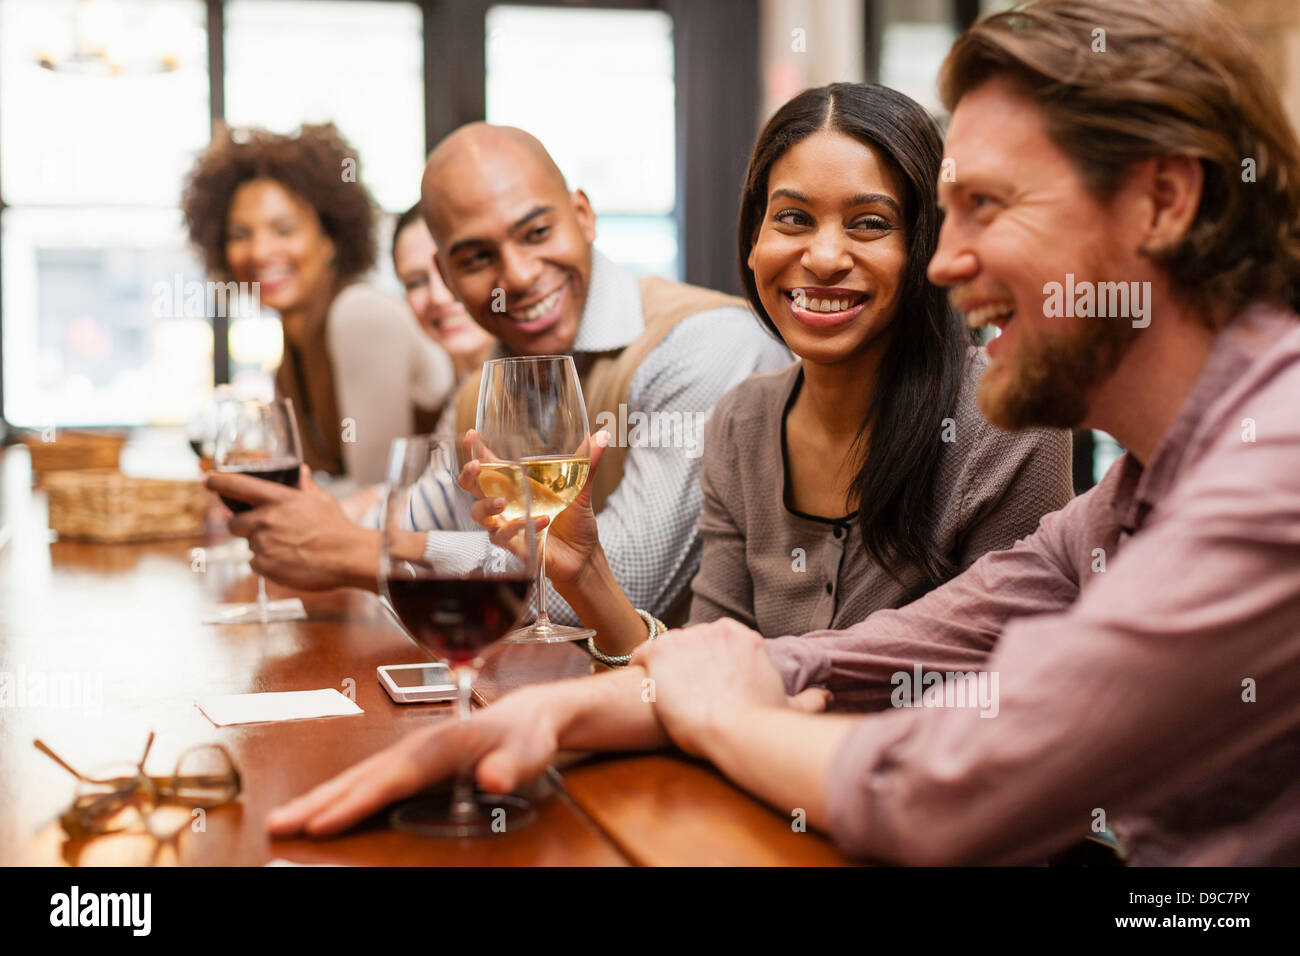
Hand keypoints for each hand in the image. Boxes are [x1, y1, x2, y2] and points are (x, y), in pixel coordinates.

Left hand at [204, 465, 377, 591]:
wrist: (349, 557)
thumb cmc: (338, 528)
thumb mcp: (322, 500)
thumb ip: (304, 486)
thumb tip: (301, 472)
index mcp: (278, 499)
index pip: (238, 486)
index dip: (218, 482)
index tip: (207, 480)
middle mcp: (266, 520)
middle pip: (235, 523)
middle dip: (245, 527)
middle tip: (269, 531)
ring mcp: (263, 545)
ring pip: (250, 546)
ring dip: (263, 547)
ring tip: (290, 549)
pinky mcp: (265, 567)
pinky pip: (257, 564)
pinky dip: (269, 564)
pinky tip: (290, 561)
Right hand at [265, 687, 562, 836]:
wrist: (527, 714)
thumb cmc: (525, 736)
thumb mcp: (529, 752)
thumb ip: (510, 766)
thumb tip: (491, 779)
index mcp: (442, 744)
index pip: (394, 779)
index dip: (357, 801)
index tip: (323, 822)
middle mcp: (417, 745)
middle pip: (362, 776)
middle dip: (319, 800)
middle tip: (280, 822)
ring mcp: (408, 751)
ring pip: (357, 775)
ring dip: (319, 796)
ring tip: (282, 817)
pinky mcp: (407, 759)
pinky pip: (365, 777)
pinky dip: (337, 792)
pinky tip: (317, 807)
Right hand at [461, 429, 609, 586]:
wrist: (584, 556)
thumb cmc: (576, 521)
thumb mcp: (582, 489)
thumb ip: (587, 463)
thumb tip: (604, 436)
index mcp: (517, 485)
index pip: (490, 465)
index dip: (476, 450)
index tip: (472, 435)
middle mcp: (507, 504)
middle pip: (473, 487)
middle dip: (469, 475)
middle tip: (476, 467)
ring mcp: (507, 525)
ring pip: (479, 514)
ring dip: (486, 505)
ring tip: (501, 502)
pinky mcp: (513, 545)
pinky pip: (504, 536)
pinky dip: (520, 527)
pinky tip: (542, 521)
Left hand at [632, 618, 831, 757]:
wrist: (735, 731)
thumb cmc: (764, 724)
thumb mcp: (792, 708)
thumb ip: (809, 698)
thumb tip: (825, 696)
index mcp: (745, 638)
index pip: (718, 641)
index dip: (710, 663)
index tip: (707, 683)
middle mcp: (716, 630)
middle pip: (693, 641)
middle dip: (688, 663)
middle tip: (685, 691)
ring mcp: (687, 638)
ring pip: (667, 647)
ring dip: (664, 666)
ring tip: (661, 691)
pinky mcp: (661, 652)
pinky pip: (641, 652)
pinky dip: (639, 666)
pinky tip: (641, 684)